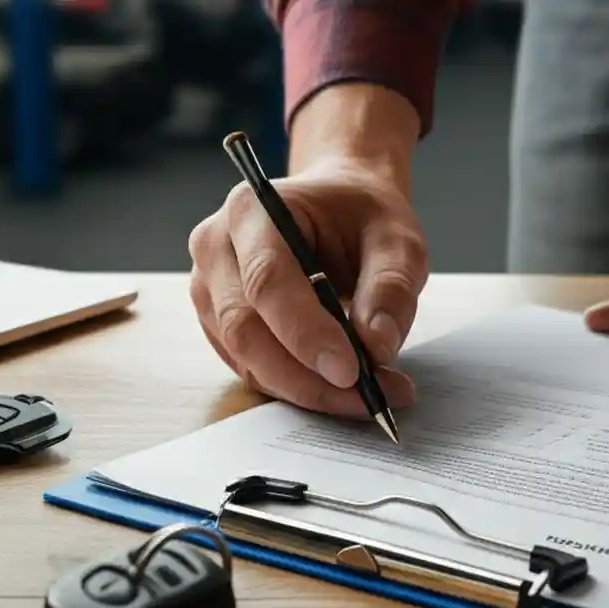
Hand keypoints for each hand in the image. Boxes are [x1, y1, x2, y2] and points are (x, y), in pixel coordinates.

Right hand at [188, 85, 426, 416]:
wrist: (338, 209)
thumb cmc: (362, 216)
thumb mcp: (397, 240)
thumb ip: (391, 288)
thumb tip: (376, 346)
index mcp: (253, 210)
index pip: (267, 280)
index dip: (305, 332)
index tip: (352, 371)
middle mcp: (217, 248)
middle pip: (245, 329)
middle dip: (308, 376)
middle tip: (371, 399)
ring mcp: (211, 289)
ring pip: (246, 359)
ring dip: (307, 390)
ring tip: (371, 397)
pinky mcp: (219, 325)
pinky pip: (252, 369)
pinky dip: (298, 389)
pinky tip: (343, 390)